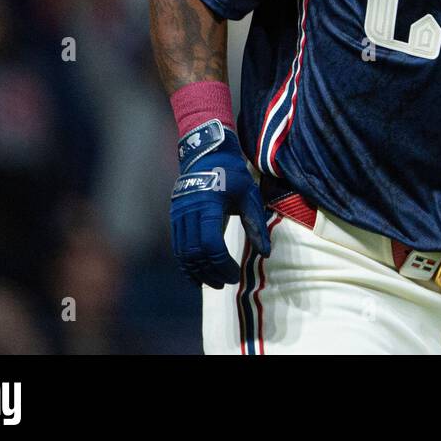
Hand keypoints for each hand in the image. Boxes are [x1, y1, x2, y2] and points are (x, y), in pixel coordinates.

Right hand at [170, 119, 270, 287]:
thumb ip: (256, 224)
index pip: (211, 243)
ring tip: (214, 283)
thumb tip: (266, 253)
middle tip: (226, 283)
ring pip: (183, 252)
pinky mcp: (174, 218)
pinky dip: (186, 264)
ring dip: (197, 272)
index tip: (234, 275)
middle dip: (210, 272)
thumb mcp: (249, 196)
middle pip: (195, 252)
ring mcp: (178, 214)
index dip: (222, 264)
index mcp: (209, 204)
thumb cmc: (232, 176)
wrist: (207, 156)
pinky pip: (177, 247)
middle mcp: (189, 210)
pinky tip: (196, 277)